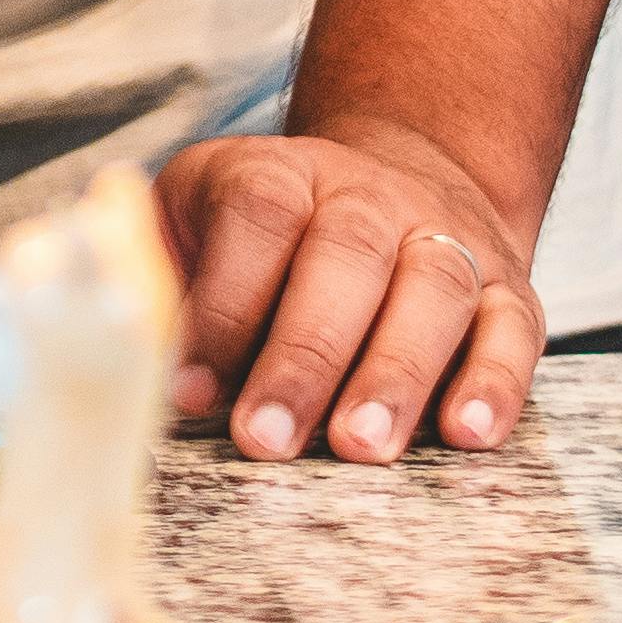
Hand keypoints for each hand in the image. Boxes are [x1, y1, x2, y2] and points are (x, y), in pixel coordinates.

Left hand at [151, 120, 546, 462]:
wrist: (394, 181)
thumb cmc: (269, 233)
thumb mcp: (197, 220)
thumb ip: (158, 273)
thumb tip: (110, 338)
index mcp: (277, 175)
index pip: (253, 219)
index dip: (221, 306)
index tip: (190, 391)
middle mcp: (367, 197)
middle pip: (344, 257)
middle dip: (303, 356)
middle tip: (267, 440)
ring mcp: (444, 237)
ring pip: (432, 289)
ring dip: (395, 373)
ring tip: (361, 447)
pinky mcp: (509, 289)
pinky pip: (512, 329)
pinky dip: (495, 382)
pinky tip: (467, 434)